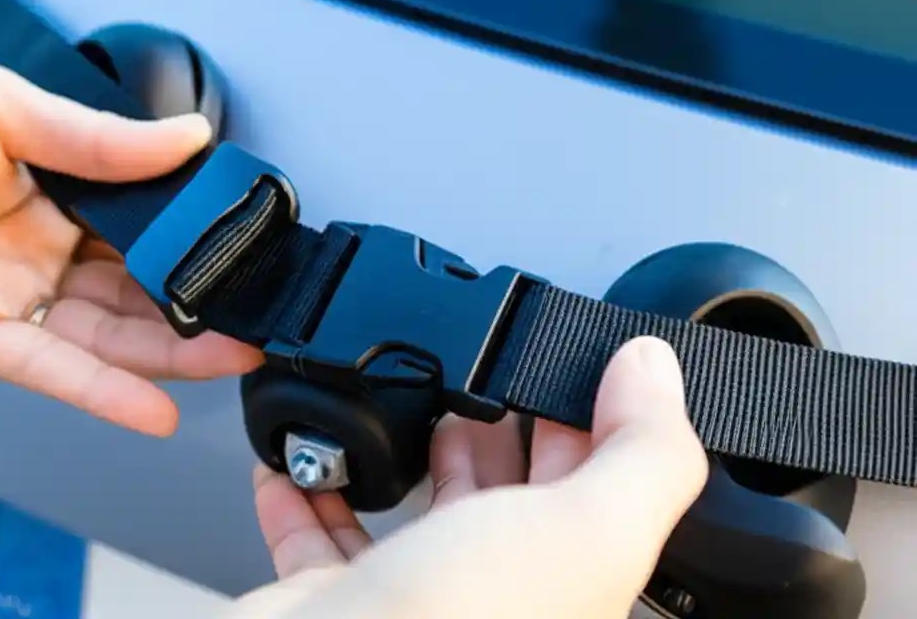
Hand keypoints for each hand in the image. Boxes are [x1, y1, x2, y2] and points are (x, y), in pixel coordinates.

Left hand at [0, 34, 261, 435]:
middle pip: (133, 290)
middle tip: (254, 318)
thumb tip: (186, 140)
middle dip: (196, 308)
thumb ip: (97, 139)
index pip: (140, 225)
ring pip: (102, 336)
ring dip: (167, 353)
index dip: (192, 242)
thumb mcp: (1, 104)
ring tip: (231, 357)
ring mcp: (5, 295)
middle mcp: (35, 247)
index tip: (244, 250)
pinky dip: (99, 391)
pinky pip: (44, 369)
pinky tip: (153, 407)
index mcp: (50, 187)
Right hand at [229, 336, 706, 618]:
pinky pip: (320, 536)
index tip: (573, 363)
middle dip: (503, 428)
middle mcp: (495, 599)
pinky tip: (303, 462)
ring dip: (417, 454)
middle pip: (510, 498)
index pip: (603, 496)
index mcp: (570, 588)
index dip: (595, 424)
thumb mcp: (587, 533)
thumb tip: (655, 371)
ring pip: (424, 515)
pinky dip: (311, 493)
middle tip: (491, 367)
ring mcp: (411, 600)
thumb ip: (641, 452)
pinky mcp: (332, 600)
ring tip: (411, 402)